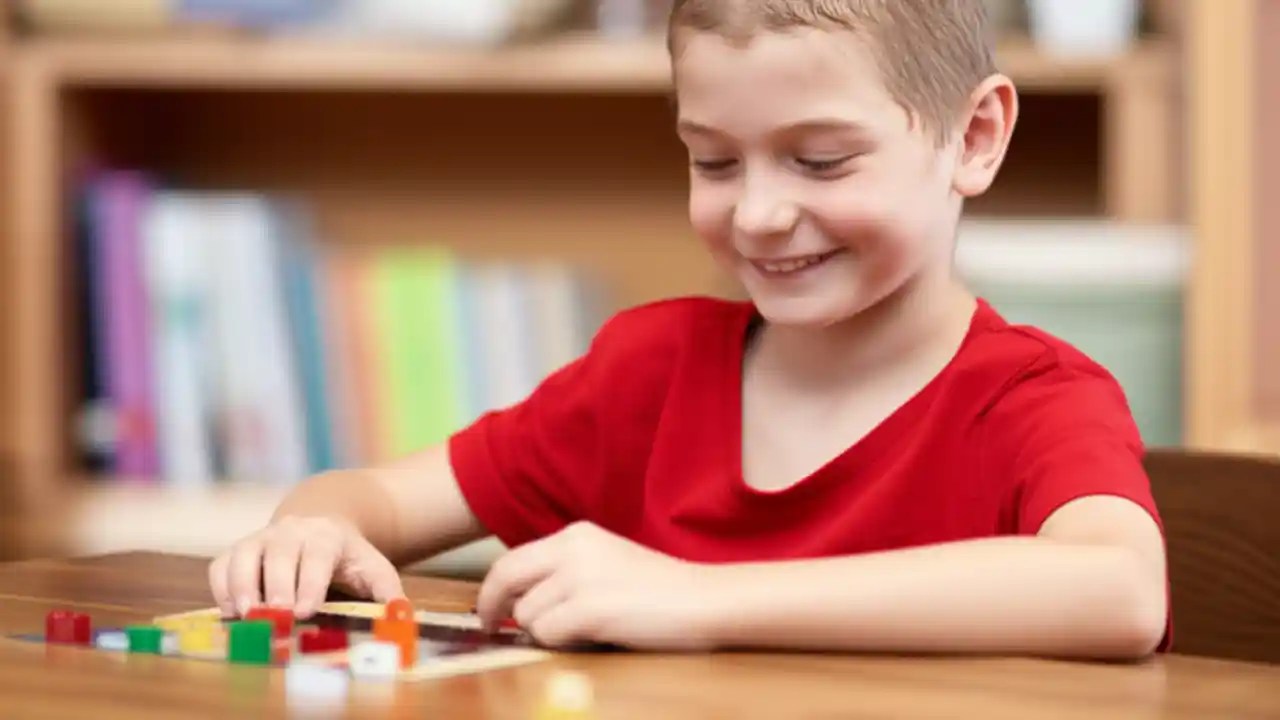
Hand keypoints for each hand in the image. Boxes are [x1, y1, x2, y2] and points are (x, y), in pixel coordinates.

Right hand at [208, 515, 404, 618]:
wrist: (320, 525)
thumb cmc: (348, 558)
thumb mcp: (373, 568)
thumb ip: (387, 591)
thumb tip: (400, 615)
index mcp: (326, 537)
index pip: (317, 557)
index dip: (310, 583)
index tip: (305, 611)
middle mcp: (291, 532)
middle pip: (280, 555)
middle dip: (276, 586)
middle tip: (275, 616)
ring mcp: (261, 539)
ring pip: (244, 556)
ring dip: (242, 586)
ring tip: (245, 616)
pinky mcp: (237, 550)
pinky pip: (221, 564)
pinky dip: (221, 587)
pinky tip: (229, 612)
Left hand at [475, 522, 714, 650]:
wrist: (704, 600)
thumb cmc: (659, 590)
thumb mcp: (605, 563)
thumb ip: (564, 572)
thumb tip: (516, 602)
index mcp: (575, 535)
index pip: (512, 559)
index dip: (492, 589)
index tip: (488, 610)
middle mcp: (572, 548)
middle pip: (506, 579)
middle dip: (493, 607)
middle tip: (493, 628)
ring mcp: (580, 577)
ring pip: (526, 615)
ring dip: (544, 631)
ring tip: (581, 630)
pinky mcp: (590, 608)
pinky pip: (547, 634)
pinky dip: (561, 642)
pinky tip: (592, 636)